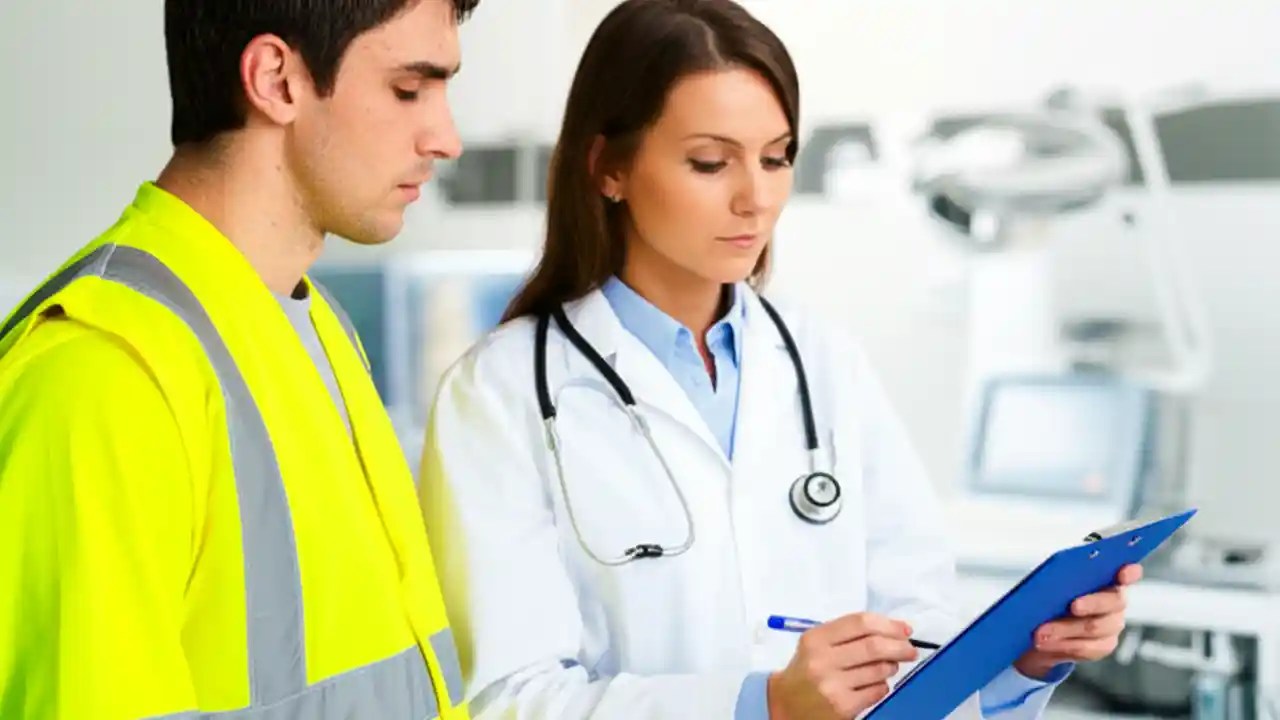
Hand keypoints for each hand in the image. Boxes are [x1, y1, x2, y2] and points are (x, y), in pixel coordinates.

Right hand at [767, 612, 918, 719]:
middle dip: (900, 646)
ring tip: (887, 667)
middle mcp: (822, 661)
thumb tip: (897, 630)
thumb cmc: (807, 668)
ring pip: (879, 670)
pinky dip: (882, 686)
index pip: (860, 623)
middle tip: (910, 650)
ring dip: (891, 667)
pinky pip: (877, 691)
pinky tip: (873, 685)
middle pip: (874, 646)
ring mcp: (833, 686)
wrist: (784, 704)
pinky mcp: (843, 707)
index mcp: (816, 639)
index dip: (889, 624)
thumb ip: (849, 633)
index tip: (905, 630)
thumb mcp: (817, 643)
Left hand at [1015, 564, 1143, 679]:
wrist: (1044, 629)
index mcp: (1107, 578)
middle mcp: (1115, 601)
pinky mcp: (1103, 646)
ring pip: (1096, 627)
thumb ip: (1062, 579)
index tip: (1123, 572)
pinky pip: (1086, 648)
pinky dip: (1062, 645)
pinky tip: (1045, 643)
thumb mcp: (1052, 584)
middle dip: (1092, 603)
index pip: (1127, 573)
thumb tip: (1052, 581)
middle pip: (1114, 601)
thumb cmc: (1051, 597)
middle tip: (1073, 606)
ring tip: (1041, 632)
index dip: (1129, 572)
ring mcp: (1112, 625)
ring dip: (1065, 629)